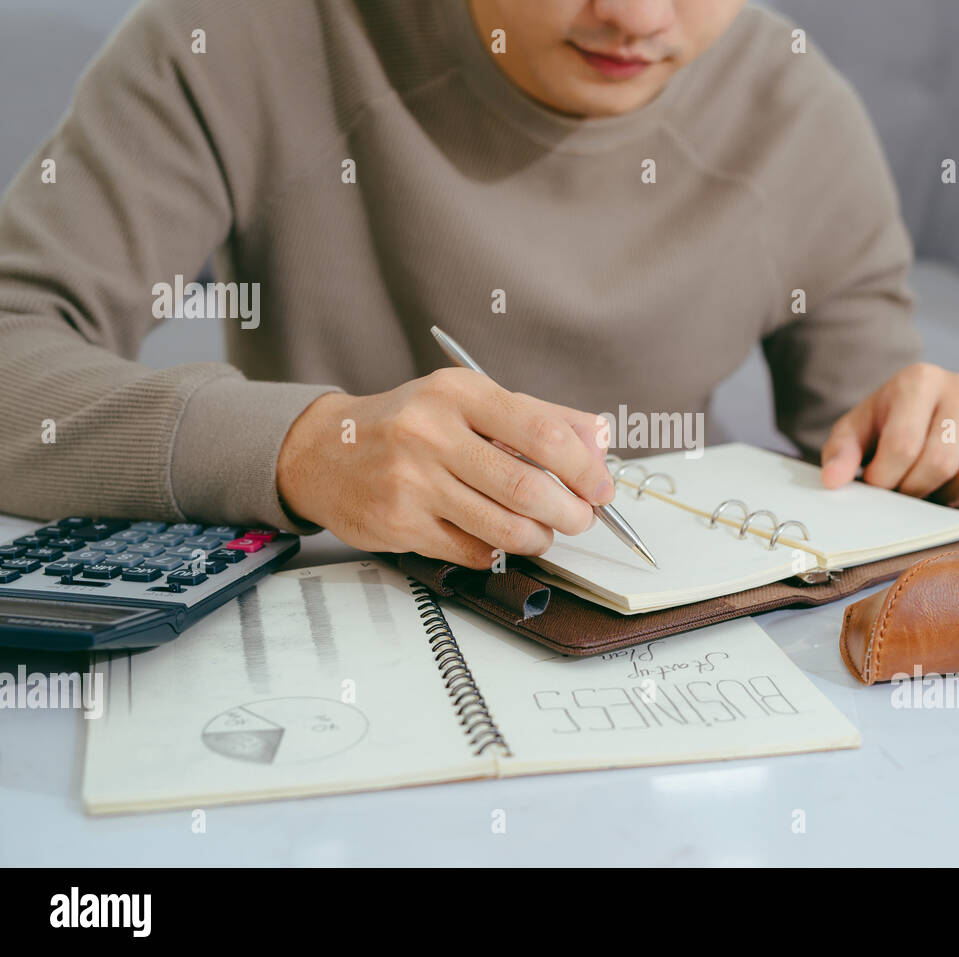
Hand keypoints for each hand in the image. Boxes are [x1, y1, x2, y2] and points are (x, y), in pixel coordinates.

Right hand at [275, 368, 614, 566]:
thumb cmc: (409, 424)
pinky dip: (498, 552)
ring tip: (543, 532)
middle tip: (581, 519)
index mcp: (459, 393)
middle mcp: (432, 434)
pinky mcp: (400, 525)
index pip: (543, 434)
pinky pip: (473, 552)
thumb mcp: (470, 400)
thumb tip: (601, 442)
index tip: (602, 488)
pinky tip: (496, 538)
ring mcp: (412, 483)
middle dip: (571, 513)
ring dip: (539, 539)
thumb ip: (540, 417)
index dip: (585, 469)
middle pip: (528, 488)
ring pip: (505, 529)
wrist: (323, 451)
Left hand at [819, 363, 958, 513]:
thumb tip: (833, 481)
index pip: (904, 443)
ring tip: (927, 492)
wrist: (928, 406)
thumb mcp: (857, 430)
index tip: (876, 485)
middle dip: (914, 491)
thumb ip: (840, 452)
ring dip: (945, 499)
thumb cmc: (889, 422)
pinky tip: (954, 494)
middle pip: (941, 463)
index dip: (886, 478)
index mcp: (921, 379)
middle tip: (902, 494)